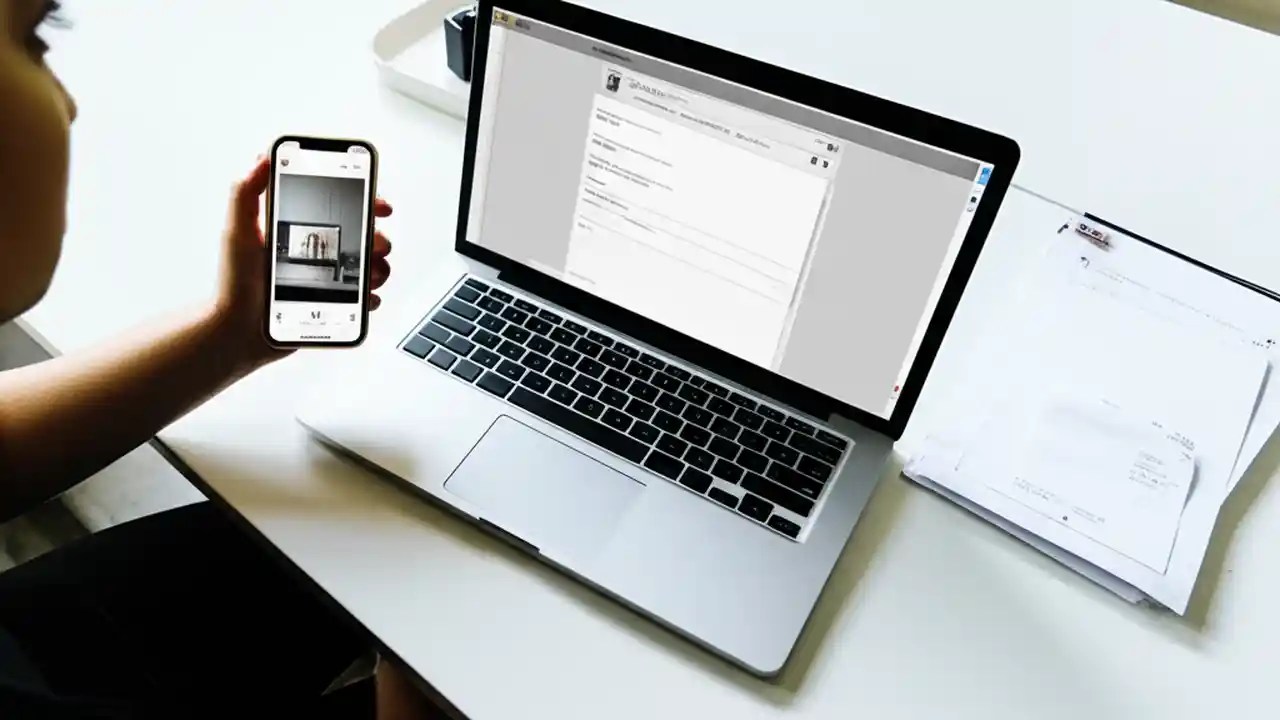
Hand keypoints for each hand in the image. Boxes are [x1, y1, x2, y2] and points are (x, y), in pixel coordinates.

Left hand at [213, 156, 393, 369]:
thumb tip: (262, 158)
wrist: (239, 332)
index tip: (378, 204)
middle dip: (378, 237)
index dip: (365, 198)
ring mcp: (327, 277)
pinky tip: (361, 298)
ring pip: (371, 264)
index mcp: (299, 226)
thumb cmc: (234, 285)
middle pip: (364, 233)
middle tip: (373, 245)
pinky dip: (370, 297)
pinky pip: (364, 298)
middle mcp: (316, 250)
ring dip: (378, 267)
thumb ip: (246, 192)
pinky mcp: (333, 304)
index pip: (339, 203)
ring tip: (368, 275)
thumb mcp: (238, 231)